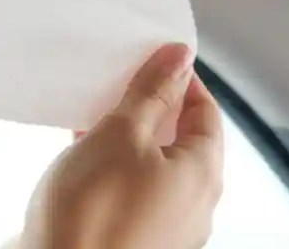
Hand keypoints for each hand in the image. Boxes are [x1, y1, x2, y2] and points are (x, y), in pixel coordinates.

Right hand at [21, 43, 224, 248]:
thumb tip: (179, 58)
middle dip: (152, 107)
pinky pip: (131, 192)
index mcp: (204, 174)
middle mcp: (193, 205)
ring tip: (95, 114)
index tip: (155, 59)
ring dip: (128, 137)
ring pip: (154, 166)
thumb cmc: (93, 213)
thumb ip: (153, 92)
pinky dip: (114, 167)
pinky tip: (81, 153)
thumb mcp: (123, 133)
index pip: (207, 112)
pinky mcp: (132, 241)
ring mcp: (165, 228)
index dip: (182, 80)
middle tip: (122, 81)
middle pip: (182, 140)